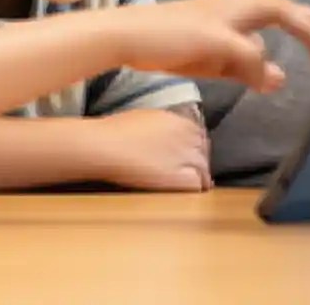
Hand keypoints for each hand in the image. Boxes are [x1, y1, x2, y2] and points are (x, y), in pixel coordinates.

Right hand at [93, 108, 211, 191]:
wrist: (106, 146)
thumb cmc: (115, 131)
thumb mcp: (144, 117)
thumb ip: (162, 125)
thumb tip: (164, 133)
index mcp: (178, 120)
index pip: (198, 134)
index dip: (192, 146)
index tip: (185, 154)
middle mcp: (188, 136)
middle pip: (203, 151)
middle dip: (196, 161)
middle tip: (186, 170)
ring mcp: (186, 156)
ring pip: (204, 169)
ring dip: (197, 176)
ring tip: (187, 185)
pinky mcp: (181, 177)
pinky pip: (197, 185)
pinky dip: (194, 189)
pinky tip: (185, 192)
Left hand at [114, 0, 309, 92]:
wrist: (129, 38)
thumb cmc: (172, 33)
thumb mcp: (217, 46)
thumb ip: (250, 62)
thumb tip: (276, 79)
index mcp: (242, 9)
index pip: (288, 15)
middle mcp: (237, 18)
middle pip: (285, 16)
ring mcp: (224, 35)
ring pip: (267, 41)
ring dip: (292, 47)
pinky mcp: (209, 53)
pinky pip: (245, 61)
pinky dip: (261, 70)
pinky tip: (268, 84)